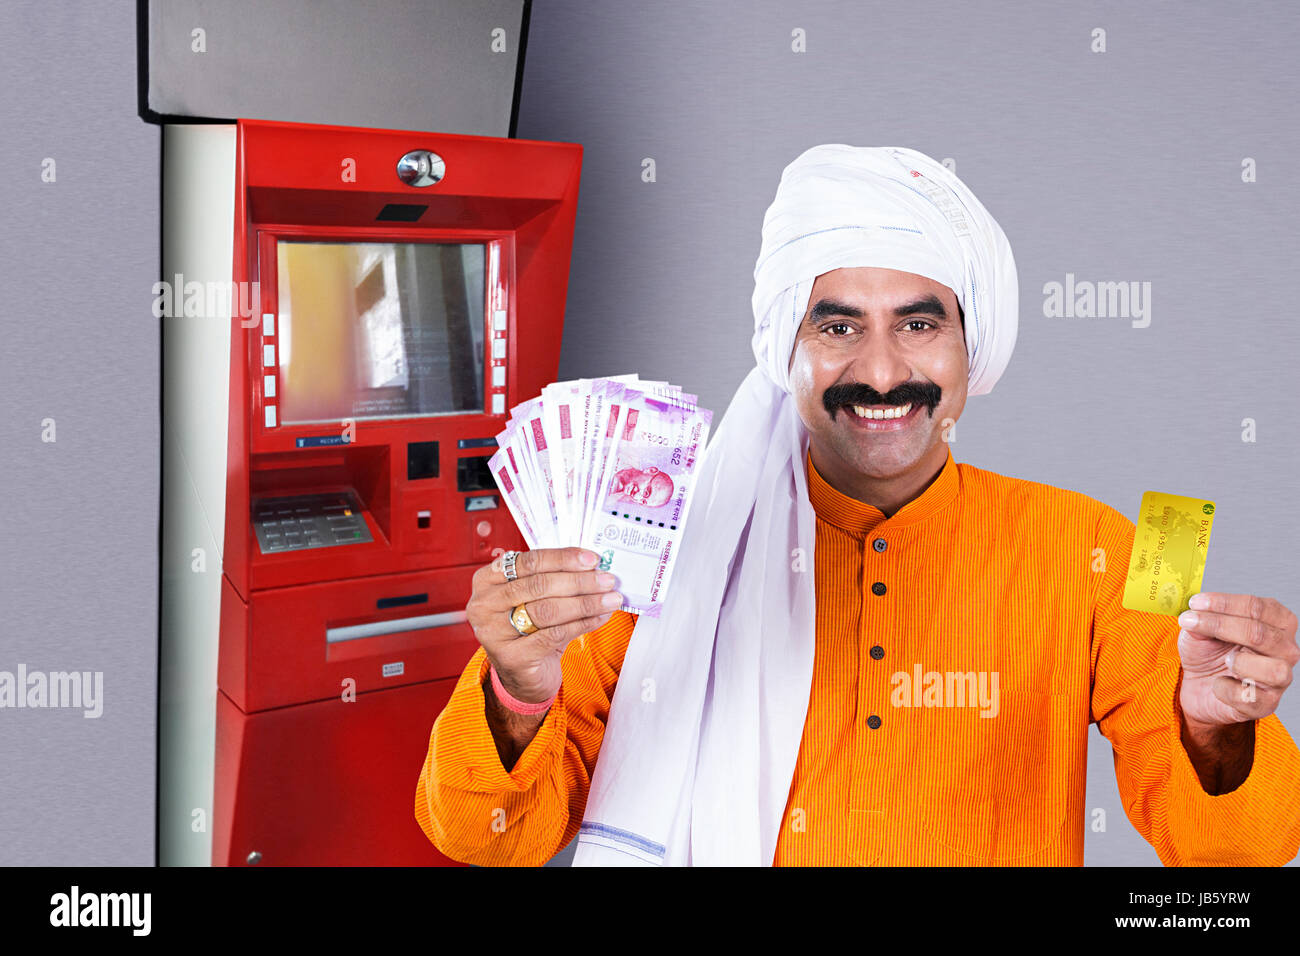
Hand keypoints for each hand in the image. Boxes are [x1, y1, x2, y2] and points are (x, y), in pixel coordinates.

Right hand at [465, 547, 622, 704]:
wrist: (521, 676)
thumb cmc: (529, 630)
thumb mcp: (533, 599)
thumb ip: (552, 578)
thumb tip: (592, 565)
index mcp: (487, 580)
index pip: (529, 561)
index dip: (564, 559)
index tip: (592, 560)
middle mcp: (484, 604)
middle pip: (539, 585)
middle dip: (579, 581)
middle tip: (608, 580)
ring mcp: (494, 632)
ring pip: (548, 610)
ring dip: (585, 603)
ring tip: (611, 598)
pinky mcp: (512, 657)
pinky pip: (555, 635)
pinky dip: (583, 624)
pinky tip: (601, 617)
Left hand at [1177, 592, 1298, 727]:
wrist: (1198, 685)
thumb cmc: (1208, 652)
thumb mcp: (1201, 628)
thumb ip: (1201, 618)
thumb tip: (1196, 613)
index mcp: (1277, 622)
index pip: (1258, 607)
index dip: (1225, 603)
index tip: (1195, 603)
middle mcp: (1286, 649)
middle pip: (1261, 633)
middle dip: (1221, 625)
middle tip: (1189, 621)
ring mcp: (1280, 679)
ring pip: (1274, 670)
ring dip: (1241, 662)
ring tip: (1224, 659)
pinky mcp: (1266, 704)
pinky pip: (1250, 697)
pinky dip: (1226, 689)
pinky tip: (1218, 683)